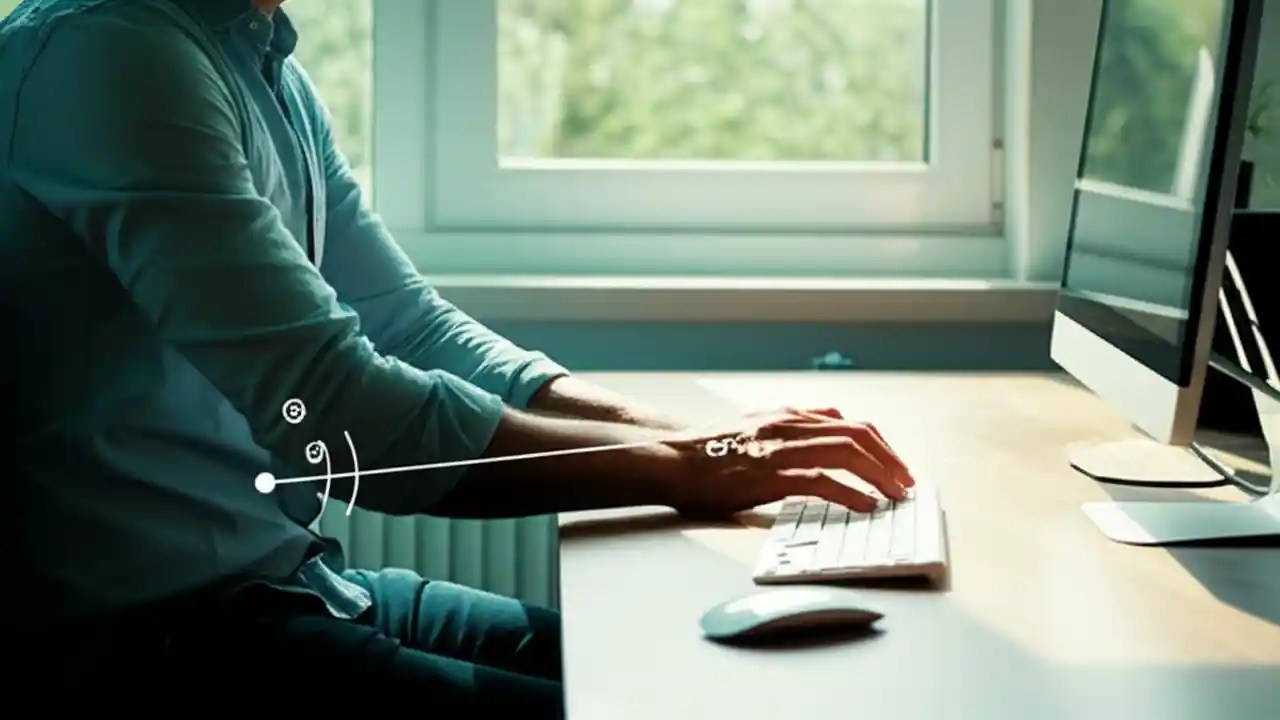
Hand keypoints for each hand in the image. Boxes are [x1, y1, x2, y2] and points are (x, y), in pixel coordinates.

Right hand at [663, 407, 913, 517]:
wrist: (671, 459)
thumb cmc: (708, 451)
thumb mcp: (753, 426)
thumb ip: (788, 427)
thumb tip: (826, 431)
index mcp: (787, 415)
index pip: (848, 422)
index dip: (878, 444)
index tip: (894, 465)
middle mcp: (788, 425)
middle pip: (856, 433)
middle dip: (889, 459)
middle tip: (906, 483)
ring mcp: (779, 448)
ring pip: (846, 452)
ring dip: (879, 474)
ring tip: (895, 496)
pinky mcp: (768, 475)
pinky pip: (821, 480)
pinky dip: (850, 493)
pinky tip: (866, 506)